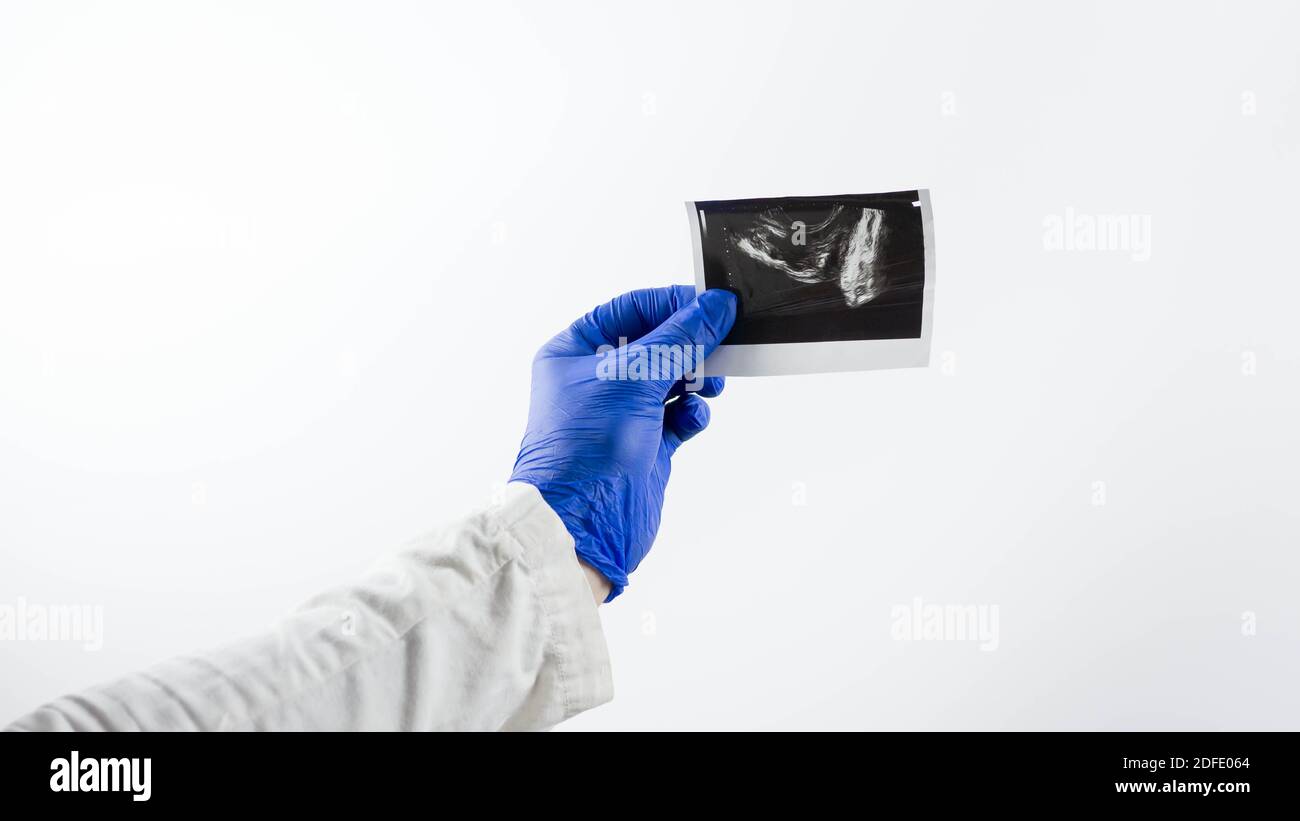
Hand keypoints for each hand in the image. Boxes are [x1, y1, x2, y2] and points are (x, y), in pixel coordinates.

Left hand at [510, 286, 737, 600]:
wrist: (584, 524)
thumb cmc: (585, 449)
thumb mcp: (634, 376)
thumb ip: (680, 338)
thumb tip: (715, 306)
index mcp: (574, 352)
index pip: (630, 310)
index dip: (671, 304)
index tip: (710, 304)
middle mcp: (595, 380)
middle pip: (656, 342)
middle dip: (690, 344)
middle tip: (720, 343)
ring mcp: (621, 414)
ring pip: (673, 379)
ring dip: (697, 377)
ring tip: (710, 383)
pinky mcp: (646, 444)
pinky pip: (680, 415)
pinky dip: (693, 412)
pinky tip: (694, 416)